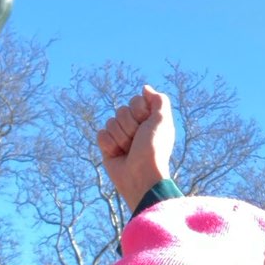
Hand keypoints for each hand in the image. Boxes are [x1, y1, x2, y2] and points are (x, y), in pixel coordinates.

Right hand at [98, 84, 174, 209]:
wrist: (141, 175)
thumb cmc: (154, 149)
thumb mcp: (162, 120)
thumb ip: (158, 100)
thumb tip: (145, 88)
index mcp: (148, 120)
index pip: (135, 101)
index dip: (139, 111)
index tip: (146, 125)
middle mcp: (134, 127)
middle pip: (121, 111)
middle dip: (129, 126)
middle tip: (137, 140)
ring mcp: (120, 137)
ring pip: (110, 122)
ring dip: (120, 137)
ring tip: (129, 150)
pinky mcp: (108, 148)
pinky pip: (101, 135)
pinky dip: (109, 145)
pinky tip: (118, 155)